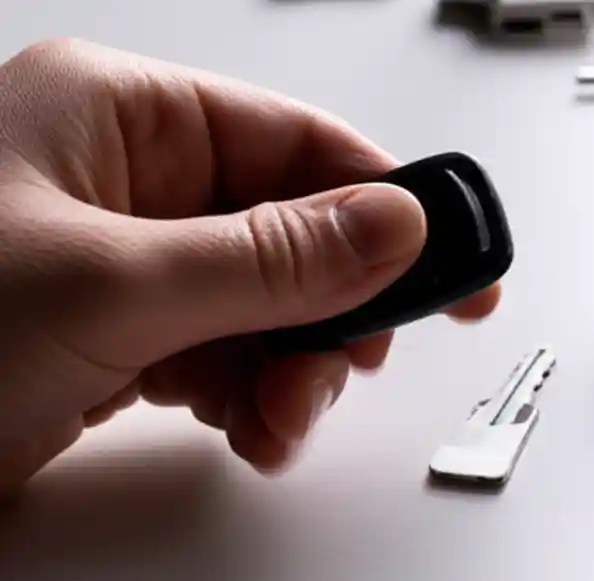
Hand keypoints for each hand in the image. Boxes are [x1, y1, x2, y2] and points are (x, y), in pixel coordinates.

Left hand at [0, 39, 498, 488]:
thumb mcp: (112, 285)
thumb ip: (273, 257)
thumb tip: (392, 225)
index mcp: (117, 115)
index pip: (298, 141)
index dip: (390, 200)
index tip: (458, 260)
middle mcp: (122, 181)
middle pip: (293, 232)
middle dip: (332, 310)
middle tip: (357, 361)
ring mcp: (119, 265)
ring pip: (266, 306)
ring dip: (293, 369)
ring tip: (278, 418)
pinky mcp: (110, 339)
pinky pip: (222, 356)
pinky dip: (249, 397)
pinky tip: (247, 428)